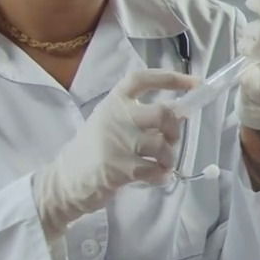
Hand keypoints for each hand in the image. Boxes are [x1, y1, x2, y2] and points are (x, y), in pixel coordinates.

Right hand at [31, 69, 197, 238]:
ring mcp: (119, 143)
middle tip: (171, 139)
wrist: (64, 181)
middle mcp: (116, 117)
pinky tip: (157, 177)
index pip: (142, 79)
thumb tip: (180, 112)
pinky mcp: (121, 168)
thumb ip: (139, 116)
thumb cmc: (92, 150)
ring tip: (162, 164)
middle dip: (175, 128)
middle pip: (163, 113)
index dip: (171, 78)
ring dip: (170, 158)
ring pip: (163, 146)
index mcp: (113, 102)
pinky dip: (163, 176)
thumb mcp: (110, 123)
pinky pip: (157, 170)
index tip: (195, 83)